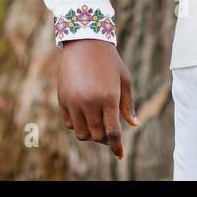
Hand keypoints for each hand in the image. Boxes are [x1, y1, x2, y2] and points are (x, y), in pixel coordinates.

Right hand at [57, 39, 137, 158]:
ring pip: (81, 134)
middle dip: (105, 140)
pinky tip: (85, 116)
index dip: (117, 148)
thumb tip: (133, 124)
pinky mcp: (62, 99)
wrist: (85, 41)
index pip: (113, 133)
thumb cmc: (110, 60)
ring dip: (90, 134)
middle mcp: (90, 103)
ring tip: (97, 125)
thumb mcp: (124, 80)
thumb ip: (127, 104)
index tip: (120, 155)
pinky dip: (78, 125)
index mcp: (109, 98)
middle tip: (109, 133)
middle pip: (97, 137)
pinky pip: (69, 123)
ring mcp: (74, 102)